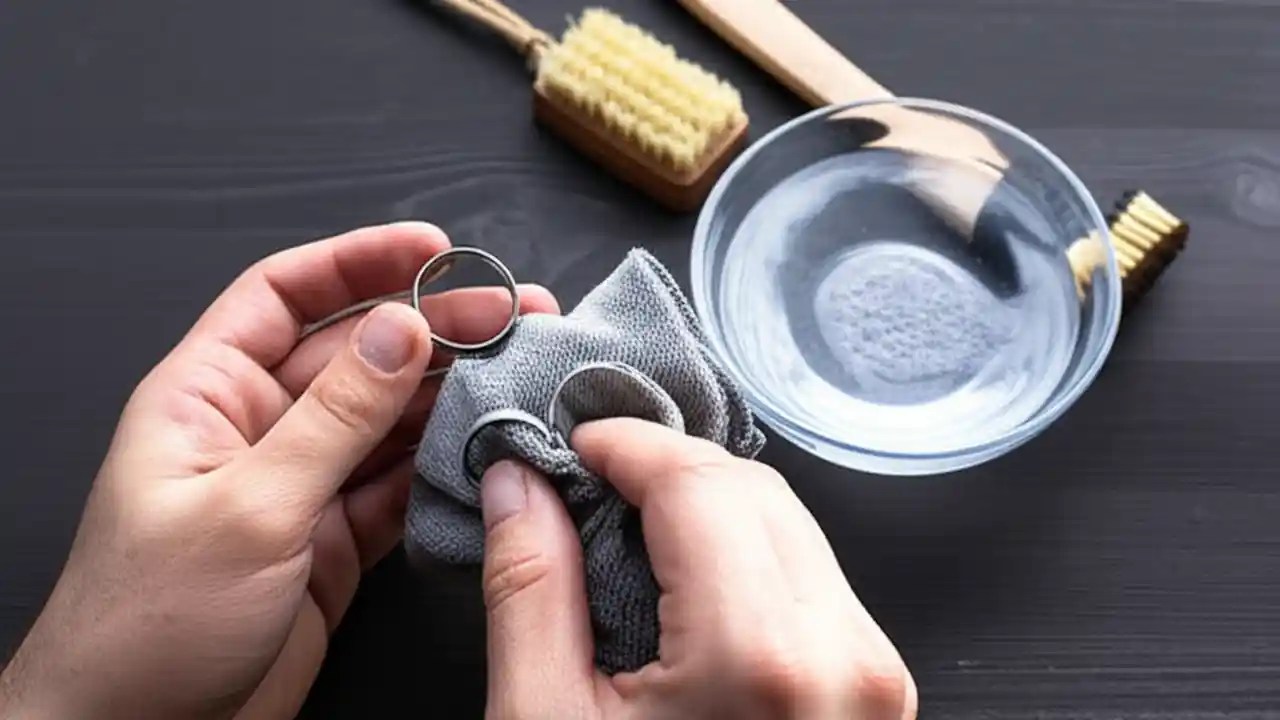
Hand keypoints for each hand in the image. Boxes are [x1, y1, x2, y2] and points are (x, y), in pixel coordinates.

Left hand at [0, 223, 558, 719]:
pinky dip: (444, 467)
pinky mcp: (333, 542)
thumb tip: (402, 330)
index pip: (287, 294)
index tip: (435, 249)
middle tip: (511, 316)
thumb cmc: (145, 627)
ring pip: (387, 418)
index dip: (361, 260)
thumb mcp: (248, 508)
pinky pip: (399, 485)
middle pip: (355, 353)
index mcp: (206, 395)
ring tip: (519, 372)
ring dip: (450, 394)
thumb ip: (334, 418)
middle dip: (432, 327)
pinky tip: (486, 449)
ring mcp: (299, 486)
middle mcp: (257, 430)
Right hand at [478, 418, 917, 719]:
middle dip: (666, 468)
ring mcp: (873, 676)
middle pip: (752, 491)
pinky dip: (746, 554)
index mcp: (757, 659)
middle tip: (592, 480)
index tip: (577, 442)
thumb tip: (521, 486)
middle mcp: (840, 657)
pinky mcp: (875, 691)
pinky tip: (686, 583)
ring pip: (791, 525)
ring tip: (629, 531)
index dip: (626, 443)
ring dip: (708, 507)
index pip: (697, 482)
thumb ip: (530, 587)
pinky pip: (812, 577)